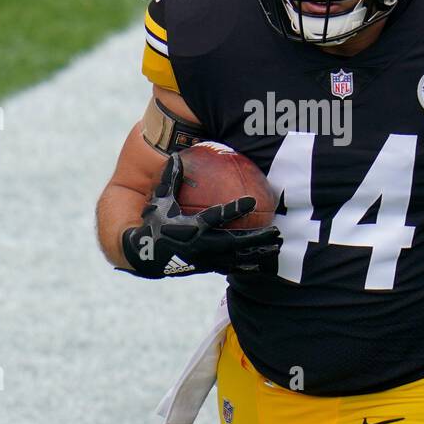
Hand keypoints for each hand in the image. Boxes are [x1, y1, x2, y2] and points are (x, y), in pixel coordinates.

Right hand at [117, 151, 281, 278]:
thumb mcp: (161, 201)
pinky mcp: (207, 268)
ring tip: (277, 248)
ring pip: (237, 258)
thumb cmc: (155, 225)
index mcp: (192, 227)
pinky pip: (231, 267)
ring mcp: (206, 259)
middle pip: (236, 243)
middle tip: (277, 231)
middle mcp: (202, 245)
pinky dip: (247, 265)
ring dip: (258, 253)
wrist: (146, 257)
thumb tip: (175, 155)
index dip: (234, 209)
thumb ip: (170, 179)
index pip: (217, 217)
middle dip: (257, 238)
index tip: (252, 201)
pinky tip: (263, 262)